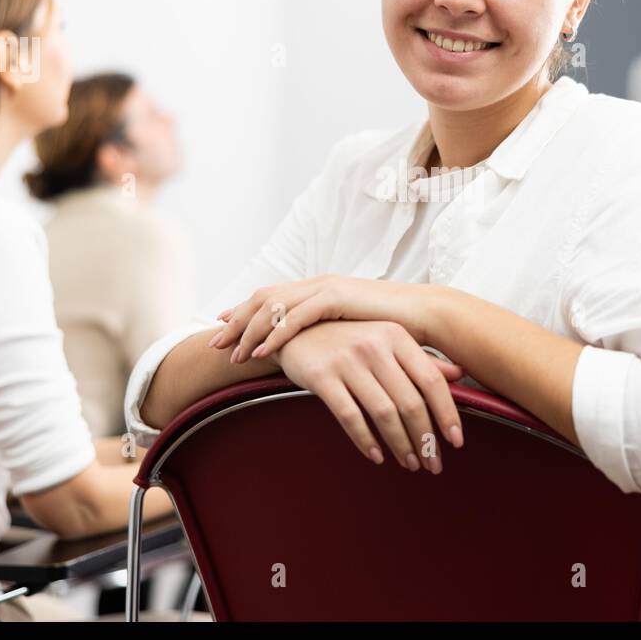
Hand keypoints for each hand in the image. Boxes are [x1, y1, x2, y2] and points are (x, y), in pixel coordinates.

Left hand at [210, 275, 430, 364]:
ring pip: (274, 306)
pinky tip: (261, 351)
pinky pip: (296, 316)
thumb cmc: (395, 329)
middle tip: (214, 343)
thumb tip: (319, 352)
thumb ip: (332, 336)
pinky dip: (276, 334)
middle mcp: (318, 284)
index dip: (245, 311)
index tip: (222, 325)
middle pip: (264, 298)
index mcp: (321, 290)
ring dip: (250, 331)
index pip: (273, 297)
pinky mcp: (337, 298)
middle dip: (237, 321)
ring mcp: (326, 288)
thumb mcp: (354, 332)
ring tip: (232, 355)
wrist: (426, 316)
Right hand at [273, 319, 465, 472]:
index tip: (456, 441)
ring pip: (383, 413)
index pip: (431, 381)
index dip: (446, 414)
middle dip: (425, 439)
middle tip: (432, 463)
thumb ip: (421, 358)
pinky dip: (365, 441)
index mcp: (396, 335)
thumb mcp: (386, 339)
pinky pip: (349, 416)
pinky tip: (376, 456)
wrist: (294, 329)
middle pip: (410, 402)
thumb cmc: (348, 338)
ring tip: (409, 463)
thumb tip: (460, 374)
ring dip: (399, 445)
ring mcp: (347, 360)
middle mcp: (374, 345)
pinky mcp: (322, 376)